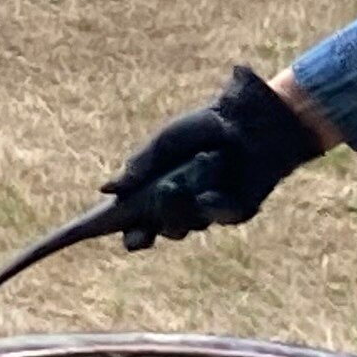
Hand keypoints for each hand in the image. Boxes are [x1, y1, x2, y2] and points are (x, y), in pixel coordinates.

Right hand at [102, 66, 326, 244]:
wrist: (249, 120)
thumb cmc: (204, 125)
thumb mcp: (164, 141)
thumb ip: (138, 165)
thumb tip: (106, 190)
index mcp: (156, 187)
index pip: (133, 217)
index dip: (126, 230)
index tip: (109, 236)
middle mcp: (179, 204)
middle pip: (152, 232)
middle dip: (142, 236)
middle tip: (140, 233)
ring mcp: (206, 211)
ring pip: (180, 228)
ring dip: (176, 208)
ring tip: (181, 180)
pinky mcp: (233, 212)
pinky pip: (214, 217)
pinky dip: (210, 203)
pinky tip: (210, 190)